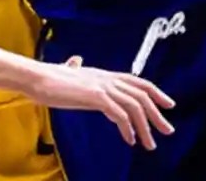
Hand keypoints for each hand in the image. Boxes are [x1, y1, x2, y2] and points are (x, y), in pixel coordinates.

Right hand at [28, 54, 175, 149]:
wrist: (36, 78)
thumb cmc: (48, 78)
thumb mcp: (67, 72)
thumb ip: (74, 68)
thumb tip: (75, 61)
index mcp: (103, 74)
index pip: (137, 81)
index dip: (156, 92)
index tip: (168, 104)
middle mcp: (106, 78)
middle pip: (142, 95)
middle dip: (157, 114)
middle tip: (167, 131)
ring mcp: (101, 86)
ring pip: (134, 106)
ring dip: (145, 127)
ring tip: (149, 144)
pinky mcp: (94, 96)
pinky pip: (119, 114)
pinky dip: (127, 128)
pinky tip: (129, 139)